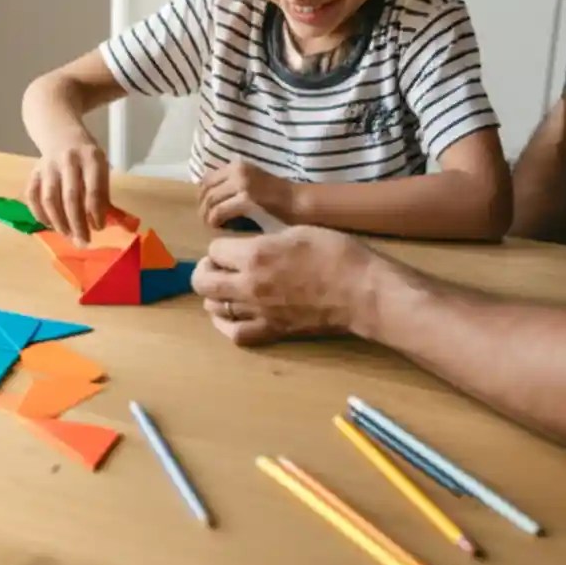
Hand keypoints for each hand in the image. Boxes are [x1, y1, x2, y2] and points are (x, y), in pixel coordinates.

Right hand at [25, 141, 109, 244]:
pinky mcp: (34, 172)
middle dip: (77, 223)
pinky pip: (32, 196)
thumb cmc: (86, 156)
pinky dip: (39, 213)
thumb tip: (104, 223)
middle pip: (70, 197)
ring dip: (58, 222)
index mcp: (91, 158)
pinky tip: (49, 224)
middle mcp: (69, 160)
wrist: (60, 133)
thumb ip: (102, 192)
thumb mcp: (101, 166)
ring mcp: (48, 166)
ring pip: (50, 199)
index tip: (99, 228)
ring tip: (67, 235)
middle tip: (83, 241)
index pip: (93, 190)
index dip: (96, 212)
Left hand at [190, 226, 380, 345]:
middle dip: (206, 270)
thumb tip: (248, 247)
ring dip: (214, 295)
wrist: (362, 291)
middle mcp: (249, 286)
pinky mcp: (272, 331)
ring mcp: (259, 312)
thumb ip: (265, 240)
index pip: (214, 250)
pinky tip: (229, 314)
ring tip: (226, 287)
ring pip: (213, 307)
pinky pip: (235, 333)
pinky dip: (225, 323)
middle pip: (203, 281)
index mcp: (255, 255)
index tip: (232, 246)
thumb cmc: (335, 254)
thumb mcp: (296, 231)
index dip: (221, 246)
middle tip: (219, 266)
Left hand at [198, 161, 296, 227]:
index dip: (201, 195)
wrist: (298, 203)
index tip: (204, 209)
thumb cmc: (277, 197)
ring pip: (210, 200)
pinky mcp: (246, 198)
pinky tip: (218, 227)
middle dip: (202, 206)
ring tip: (211, 226)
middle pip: (206, 189)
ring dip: (207, 215)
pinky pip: (219, 211)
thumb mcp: (253, 183)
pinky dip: (215, 220)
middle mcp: (238, 170)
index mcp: (238, 165)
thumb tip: (212, 197)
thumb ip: (234, 185)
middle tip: (205, 221)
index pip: (207, 178)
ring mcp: (242, 183)